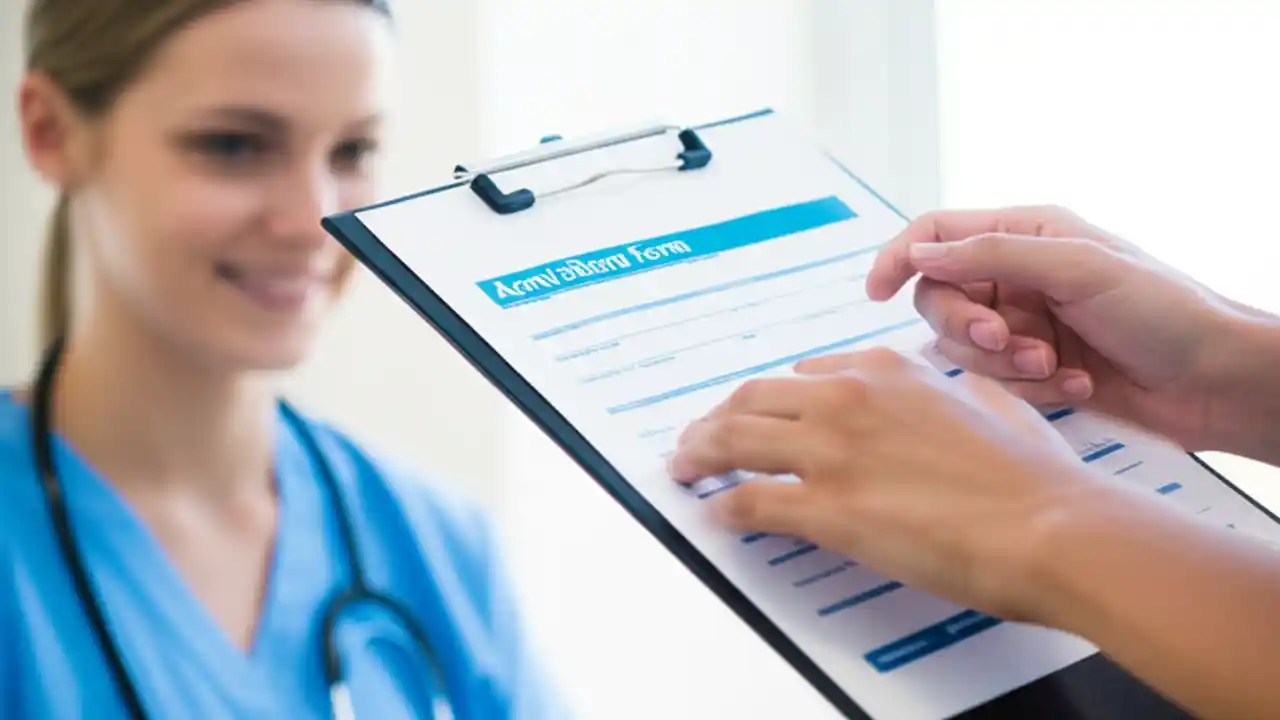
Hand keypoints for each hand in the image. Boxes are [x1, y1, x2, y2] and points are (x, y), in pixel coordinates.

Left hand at [669, 348, 1114, 621]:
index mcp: (886, 371)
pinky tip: (715, 514)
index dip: (773, 397)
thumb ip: (960, 392)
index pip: (804, 374)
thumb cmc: (1034, 475)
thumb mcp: (995, 404)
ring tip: (684, 467)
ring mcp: (831, 450)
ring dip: (700, 453)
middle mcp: (848, 399)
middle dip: (717, 418)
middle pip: (753, 399)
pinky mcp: (824, 506)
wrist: (1050, 524)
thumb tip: (956, 395)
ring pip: (733, 438)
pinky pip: (748, 499)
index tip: (760, 412)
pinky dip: (722, 507)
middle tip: (700, 437)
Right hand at [866, 205, 1247, 449]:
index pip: (936, 234)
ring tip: (1055, 367)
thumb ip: (992, 257)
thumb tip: (919, 255)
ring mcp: (1024, 324)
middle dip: (968, 328)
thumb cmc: (1163, 310)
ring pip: (965, 349)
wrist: (1213, 380)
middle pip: (941, 299)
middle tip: (1006, 342)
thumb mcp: (1077, 268)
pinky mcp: (1034, 369)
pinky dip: (1032, 388)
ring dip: (1005, 365)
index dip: (899, 258)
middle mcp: (1016, 277)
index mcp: (1024, 235)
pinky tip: (1076, 385)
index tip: (876, 293)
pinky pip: (997, 383)